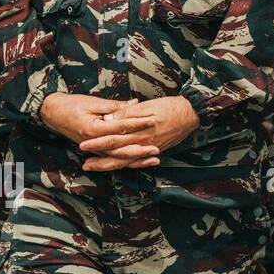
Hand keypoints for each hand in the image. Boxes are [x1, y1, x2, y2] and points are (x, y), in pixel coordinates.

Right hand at [39, 93, 159, 169]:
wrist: (52, 113)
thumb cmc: (71, 105)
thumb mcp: (92, 102)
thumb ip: (114, 106)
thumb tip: (135, 104)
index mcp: (93, 129)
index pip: (120, 127)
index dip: (137, 123)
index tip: (153, 120)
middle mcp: (93, 143)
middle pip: (120, 149)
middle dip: (140, 149)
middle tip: (157, 147)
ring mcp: (93, 148)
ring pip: (117, 158)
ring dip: (136, 159)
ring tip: (153, 159)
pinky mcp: (94, 150)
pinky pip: (112, 159)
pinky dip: (126, 161)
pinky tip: (139, 162)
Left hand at [80, 96, 197, 171]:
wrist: (191, 114)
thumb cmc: (168, 106)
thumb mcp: (145, 106)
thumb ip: (125, 114)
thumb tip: (107, 120)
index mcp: (138, 132)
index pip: (113, 139)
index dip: (97, 143)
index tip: (82, 146)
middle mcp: (143, 144)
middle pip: (117, 155)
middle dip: (100, 161)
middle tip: (85, 165)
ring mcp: (149, 149)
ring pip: (126, 161)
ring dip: (110, 165)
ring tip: (95, 167)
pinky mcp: (155, 150)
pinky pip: (138, 161)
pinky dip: (127, 164)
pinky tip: (117, 165)